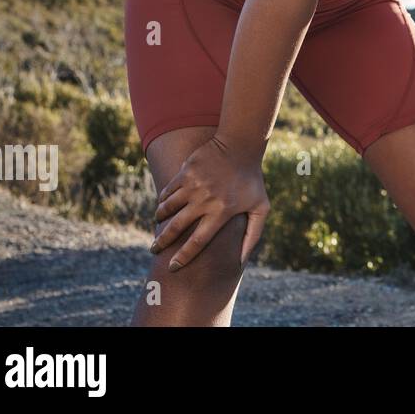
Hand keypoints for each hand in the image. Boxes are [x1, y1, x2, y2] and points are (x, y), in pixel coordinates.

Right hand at [149, 134, 270, 270]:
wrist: (241, 145)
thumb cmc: (252, 180)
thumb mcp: (260, 208)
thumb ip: (252, 235)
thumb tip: (241, 261)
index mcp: (221, 212)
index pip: (197, 242)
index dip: (183, 257)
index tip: (172, 268)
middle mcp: (204, 200)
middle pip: (175, 228)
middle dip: (161, 242)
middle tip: (154, 250)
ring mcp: (193, 185)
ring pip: (167, 209)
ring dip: (160, 219)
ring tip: (158, 225)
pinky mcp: (185, 172)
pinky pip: (167, 191)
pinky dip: (163, 200)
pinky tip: (163, 205)